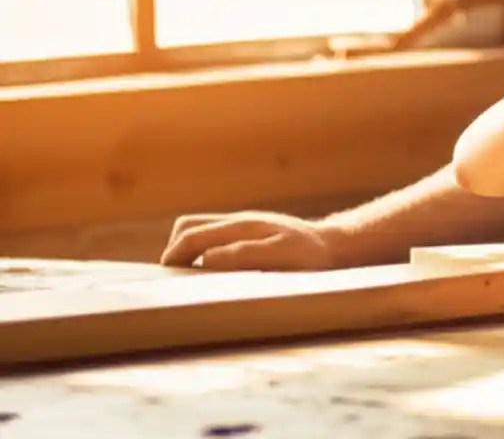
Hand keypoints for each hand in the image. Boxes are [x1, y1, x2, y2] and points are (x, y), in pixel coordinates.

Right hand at [159, 211, 341, 270]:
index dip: (172, 257)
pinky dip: (203, 253)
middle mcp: (239, 222)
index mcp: (242, 225)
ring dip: (188, 251)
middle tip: (175, 281)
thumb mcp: (284, 256)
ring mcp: (244, 228)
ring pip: (200, 231)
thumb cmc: (313, 256)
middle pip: (188, 227)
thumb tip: (205, 260)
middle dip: (174, 251)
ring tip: (190, 279)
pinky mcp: (250, 236)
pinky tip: (211, 275)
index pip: (191, 235)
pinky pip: (215, 239)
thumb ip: (245, 254)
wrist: (337, 246)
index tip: (165, 283)